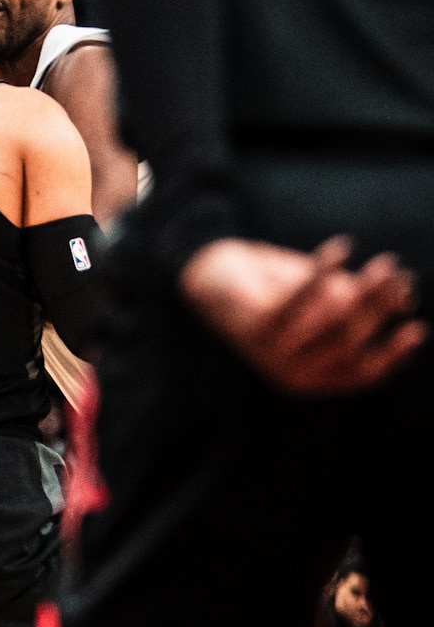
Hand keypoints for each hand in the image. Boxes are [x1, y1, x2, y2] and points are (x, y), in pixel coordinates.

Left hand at [179, 236, 423, 395]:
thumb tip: (407, 298)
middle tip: (397, 274)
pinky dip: (323, 270)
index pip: (361, 375)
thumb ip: (361, 302)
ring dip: (364, 288)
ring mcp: (271, 353)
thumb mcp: (325, 300)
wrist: (214, 282)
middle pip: (351, 341)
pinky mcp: (256, 326)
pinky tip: (342, 247)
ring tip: (384, 262)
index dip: (392, 355)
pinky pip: (300, 297)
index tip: (418, 329)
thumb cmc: (278, 294)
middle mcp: (292, 375)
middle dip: (381, 307)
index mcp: (311, 379)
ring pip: (332, 320)